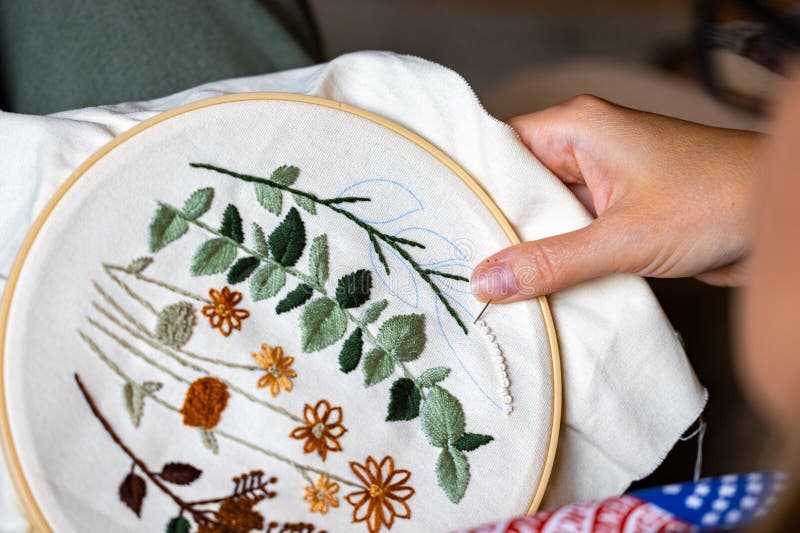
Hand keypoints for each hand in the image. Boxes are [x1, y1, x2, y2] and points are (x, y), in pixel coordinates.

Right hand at [471, 95, 760, 302]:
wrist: (783, 221)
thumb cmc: (716, 202)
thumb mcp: (623, 237)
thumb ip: (551, 262)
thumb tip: (487, 282)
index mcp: (577, 128)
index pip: (500, 150)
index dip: (472, 187)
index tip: (441, 225)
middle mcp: (585, 149)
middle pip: (519, 188)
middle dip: (498, 228)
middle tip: (459, 266)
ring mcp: (602, 183)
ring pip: (545, 216)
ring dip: (529, 249)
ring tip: (487, 285)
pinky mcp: (618, 213)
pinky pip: (572, 235)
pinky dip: (557, 260)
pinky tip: (534, 289)